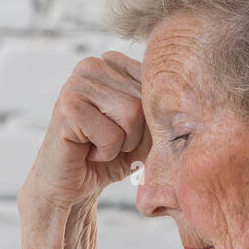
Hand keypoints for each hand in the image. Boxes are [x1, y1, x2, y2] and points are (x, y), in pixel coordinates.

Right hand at [19, 51, 150, 218]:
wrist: (69, 186)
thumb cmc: (109, 157)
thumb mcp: (145, 130)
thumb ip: (162, 110)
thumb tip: (181, 107)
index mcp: (113, 62)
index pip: (156, 85)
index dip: (149, 121)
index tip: (125, 132)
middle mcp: (93, 64)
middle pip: (145, 100)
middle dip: (136, 135)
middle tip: (109, 143)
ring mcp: (76, 83)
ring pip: (132, 116)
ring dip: (121, 144)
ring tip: (98, 146)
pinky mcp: (67, 107)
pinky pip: (112, 136)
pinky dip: (105, 154)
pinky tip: (86, 151)